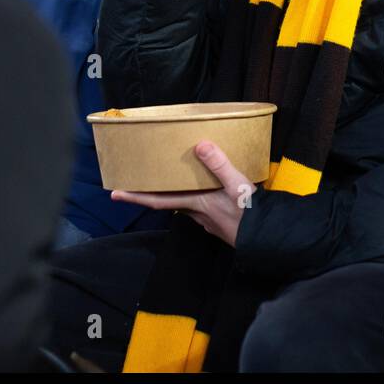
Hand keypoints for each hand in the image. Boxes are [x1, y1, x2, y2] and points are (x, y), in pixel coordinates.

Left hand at [111, 141, 255, 246]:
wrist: (269, 238)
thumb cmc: (252, 214)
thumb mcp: (238, 185)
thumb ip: (219, 165)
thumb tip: (200, 145)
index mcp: (196, 203)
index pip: (158, 200)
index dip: (135, 196)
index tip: (114, 194)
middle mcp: (197, 213)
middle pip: (169, 201)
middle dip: (153, 192)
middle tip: (140, 180)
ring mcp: (208, 220)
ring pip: (185, 204)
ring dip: (175, 194)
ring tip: (171, 179)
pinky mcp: (219, 223)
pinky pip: (200, 208)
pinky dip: (194, 197)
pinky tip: (204, 189)